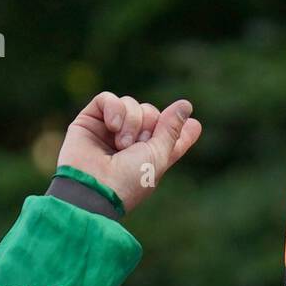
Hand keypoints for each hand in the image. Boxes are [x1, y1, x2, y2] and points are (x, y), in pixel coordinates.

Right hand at [56, 92, 202, 213]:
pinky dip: (114, 109)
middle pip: (151, 112)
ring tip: (121, 144)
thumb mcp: (158, 156)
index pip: (170, 135)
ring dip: (132, 122)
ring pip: (130, 104)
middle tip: (137, 145)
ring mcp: (110, 130)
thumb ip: (171, 130)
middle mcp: (131, 141)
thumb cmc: (128, 180)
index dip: (182, 129)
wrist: (93, 186)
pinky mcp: (90, 120)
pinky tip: (112, 126)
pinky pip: (108, 99)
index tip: (194, 124)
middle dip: (149, 124)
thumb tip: (186, 105)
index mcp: (151, 155)